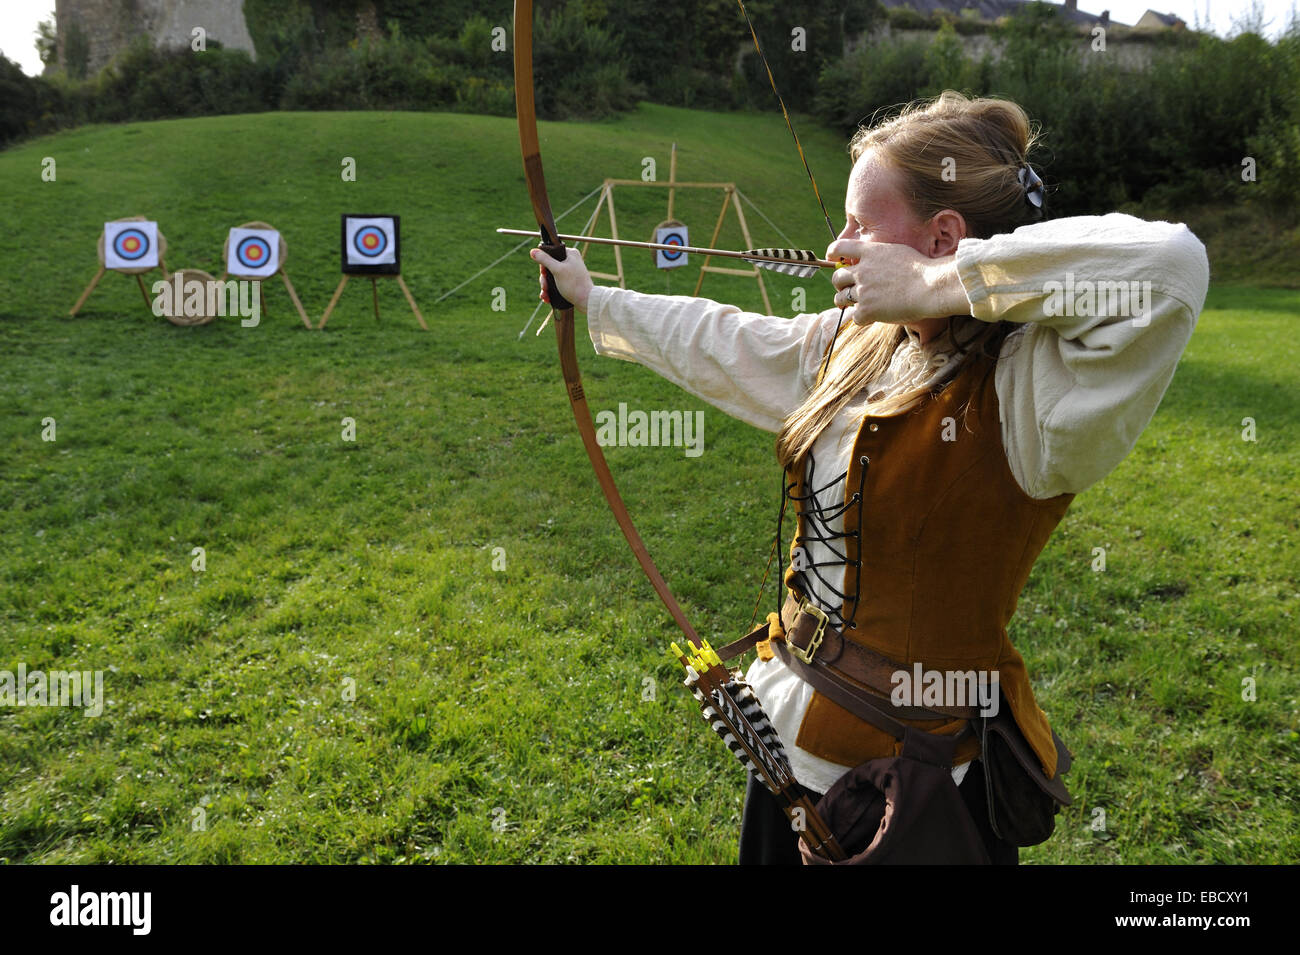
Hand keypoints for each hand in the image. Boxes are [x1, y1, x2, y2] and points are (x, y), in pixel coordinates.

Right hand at [530, 246, 593, 313]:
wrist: (587, 301)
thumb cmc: (574, 284)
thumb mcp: (557, 270)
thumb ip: (545, 260)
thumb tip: (533, 251)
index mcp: (570, 254)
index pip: (551, 253)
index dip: (544, 264)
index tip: (543, 273)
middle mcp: (571, 261)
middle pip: (550, 266)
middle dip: (544, 279)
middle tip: (544, 286)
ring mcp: (570, 272)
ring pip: (552, 277)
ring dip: (546, 286)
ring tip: (545, 295)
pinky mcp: (570, 282)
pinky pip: (556, 284)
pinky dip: (551, 290)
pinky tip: (547, 297)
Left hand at [825, 239, 968, 324]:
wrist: (931, 286)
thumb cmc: (922, 269)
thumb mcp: (897, 252)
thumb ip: (880, 256)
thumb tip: (871, 261)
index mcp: (870, 252)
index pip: (839, 247)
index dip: (833, 253)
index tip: (832, 258)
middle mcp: (862, 270)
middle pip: (837, 277)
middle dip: (839, 284)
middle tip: (846, 289)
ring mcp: (863, 291)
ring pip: (840, 298)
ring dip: (844, 302)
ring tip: (854, 305)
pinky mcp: (867, 310)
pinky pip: (855, 317)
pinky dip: (862, 318)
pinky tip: (872, 317)